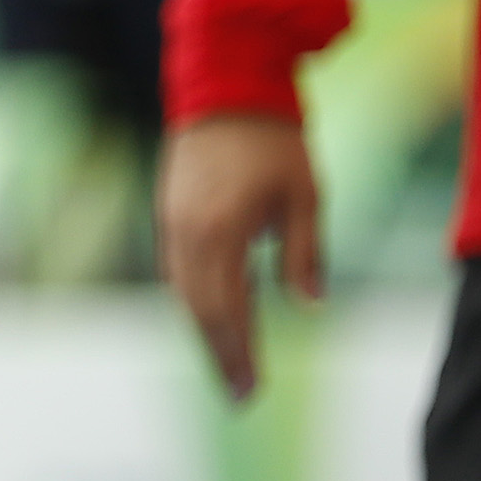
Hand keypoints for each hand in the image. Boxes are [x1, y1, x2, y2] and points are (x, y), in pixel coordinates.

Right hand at [158, 113, 323, 401]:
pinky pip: (177, 270)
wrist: (227, 86)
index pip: (228, 310)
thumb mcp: (305, 198)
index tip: (253, 389)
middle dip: (220, 355)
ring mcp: (172, 222)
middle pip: (199, 311)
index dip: (240, 353)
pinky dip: (194, 300)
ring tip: (229, 363)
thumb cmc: (275, 142)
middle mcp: (188, 234)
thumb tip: (310, 305)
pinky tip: (214, 314)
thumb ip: (305, 254)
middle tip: (240, 395)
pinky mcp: (169, 212)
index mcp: (221, 233)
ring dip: (206, 331)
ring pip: (184, 293)